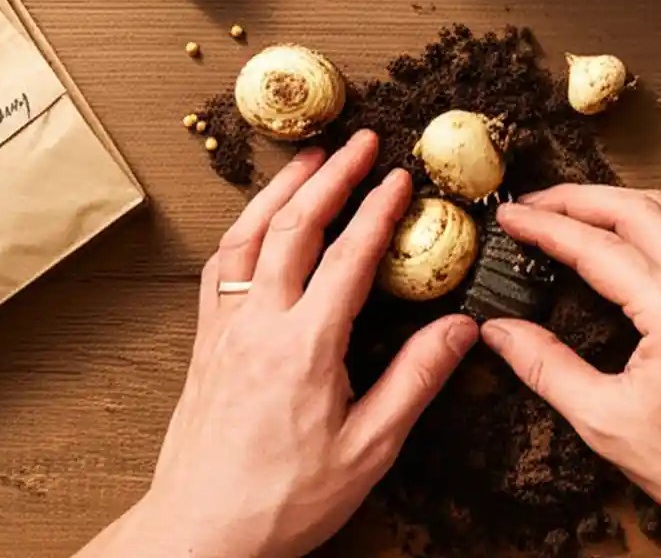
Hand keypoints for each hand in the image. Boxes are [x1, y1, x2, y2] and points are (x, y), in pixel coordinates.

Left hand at [77, 131, 478, 557]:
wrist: (201, 531)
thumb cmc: (283, 500)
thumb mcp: (368, 449)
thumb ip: (415, 381)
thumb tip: (459, 329)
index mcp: (305, 347)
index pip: (349, 257)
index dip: (378, 210)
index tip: (400, 177)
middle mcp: (259, 324)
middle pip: (294, 228)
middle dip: (331, 177)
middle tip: (360, 141)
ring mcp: (225, 328)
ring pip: (249, 236)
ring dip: (281, 190)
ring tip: (309, 159)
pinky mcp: (205, 342)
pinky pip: (221, 266)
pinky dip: (243, 229)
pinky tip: (255, 222)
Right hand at [482, 185, 660, 557]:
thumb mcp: (606, 422)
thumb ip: (546, 368)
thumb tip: (500, 332)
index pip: (598, 247)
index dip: (546, 226)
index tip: (512, 218)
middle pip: (638, 209)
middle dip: (579, 198)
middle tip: (536, 202)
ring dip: (619, 204)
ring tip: (574, 210)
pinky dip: (656, 224)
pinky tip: (630, 237)